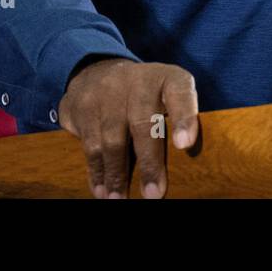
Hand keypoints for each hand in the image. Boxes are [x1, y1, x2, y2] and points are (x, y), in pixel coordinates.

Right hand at [56, 57, 199, 199]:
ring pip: (113, 138)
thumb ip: (178, 123)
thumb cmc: (144, 96)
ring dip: (117, 174)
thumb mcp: (166, 97)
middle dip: (149, 162)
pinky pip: (89, 143)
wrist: (98, 70)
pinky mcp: (83, 105)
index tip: (185, 144)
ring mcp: (107, 91)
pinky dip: (96, 171)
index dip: (184, 117)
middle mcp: (137, 80)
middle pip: (144, 122)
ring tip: (120, 200)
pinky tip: (101, 190)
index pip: (179, 90)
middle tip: (154, 194)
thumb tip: (188, 168)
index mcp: (166, 78)